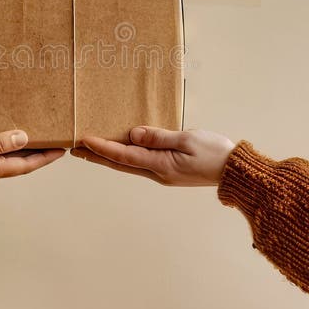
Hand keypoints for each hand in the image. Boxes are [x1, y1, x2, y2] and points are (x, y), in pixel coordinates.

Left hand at [71, 127, 235, 186]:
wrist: (234, 172)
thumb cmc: (215, 153)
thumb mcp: (187, 140)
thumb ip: (159, 137)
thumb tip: (132, 134)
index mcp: (160, 165)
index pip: (123, 155)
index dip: (101, 147)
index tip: (82, 140)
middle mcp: (157, 173)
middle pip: (120, 163)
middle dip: (96, 155)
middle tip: (74, 148)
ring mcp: (162, 174)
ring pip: (128, 164)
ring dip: (108, 156)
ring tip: (90, 148)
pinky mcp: (168, 171)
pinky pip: (140, 163)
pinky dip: (125, 156)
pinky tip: (120, 149)